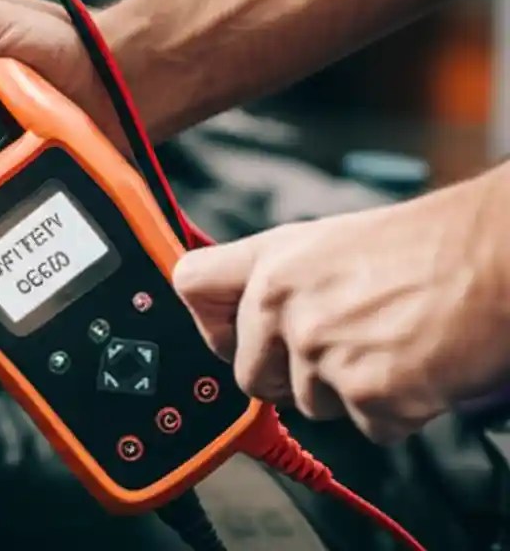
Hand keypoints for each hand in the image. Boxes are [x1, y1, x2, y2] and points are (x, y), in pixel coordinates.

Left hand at [172, 164, 509, 443]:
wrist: (498, 260)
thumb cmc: (431, 247)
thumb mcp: (331, 243)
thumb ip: (282, 280)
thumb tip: (249, 317)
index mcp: (272, 260)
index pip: (191, 284)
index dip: (208, 319)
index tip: (227, 332)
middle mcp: (282, 303)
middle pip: (247, 373)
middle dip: (290, 374)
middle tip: (342, 347)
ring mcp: (321, 350)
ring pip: (307, 404)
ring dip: (348, 390)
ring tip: (390, 344)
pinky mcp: (365, 393)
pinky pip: (363, 426)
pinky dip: (394, 411)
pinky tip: (415, 368)